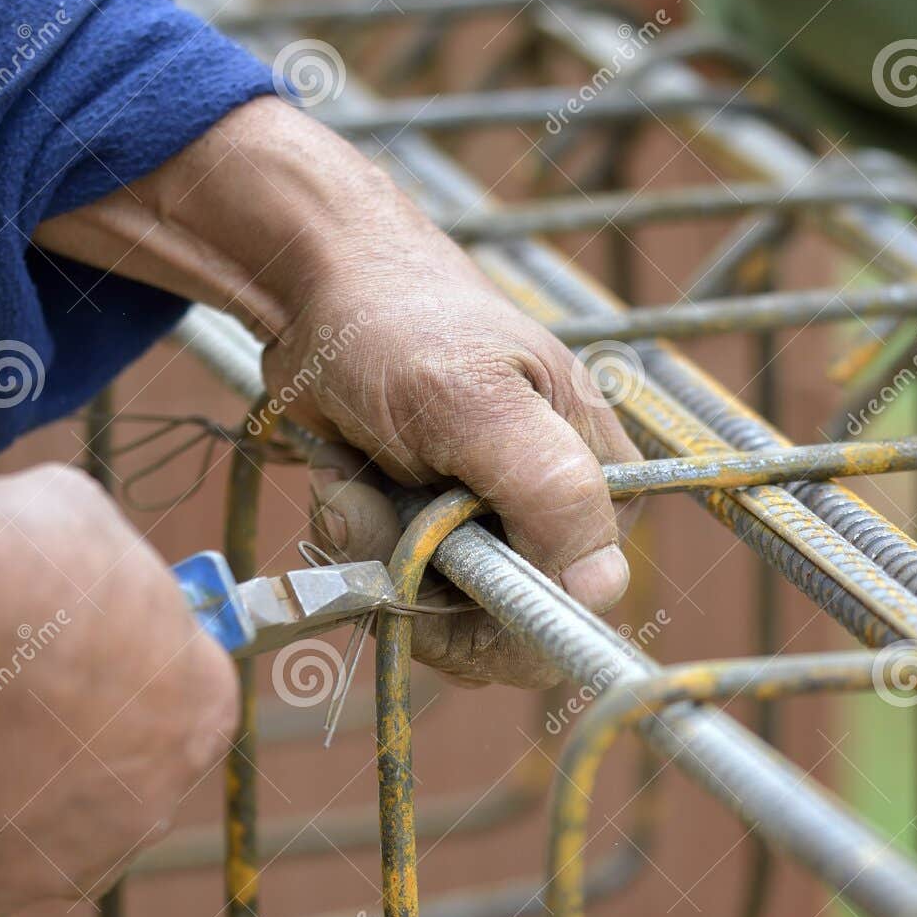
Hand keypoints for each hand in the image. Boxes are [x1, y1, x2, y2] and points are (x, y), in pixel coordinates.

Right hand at [0, 465, 236, 916]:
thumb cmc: (19, 572)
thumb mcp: (83, 521)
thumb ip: (99, 567)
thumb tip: (74, 568)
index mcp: (200, 713)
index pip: (182, 688)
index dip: (128, 655)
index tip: (81, 632)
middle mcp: (147, 807)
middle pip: (110, 769)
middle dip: (61, 731)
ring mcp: (58, 862)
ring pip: (28, 825)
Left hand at [34, 97, 640, 686]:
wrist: (313, 289)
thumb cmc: (402, 324)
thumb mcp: (477, 401)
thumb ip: (548, 488)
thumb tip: (603, 590)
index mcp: (594, 483)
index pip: (574, 610)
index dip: (503, 620)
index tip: (431, 573)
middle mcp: (546, 516)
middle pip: (493, 627)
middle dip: (417, 577)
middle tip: (375, 501)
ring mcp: (479, 530)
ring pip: (428, 611)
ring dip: (373, 551)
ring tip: (356, 475)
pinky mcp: (422, 533)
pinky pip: (387, 585)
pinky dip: (352, 540)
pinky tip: (345, 479)